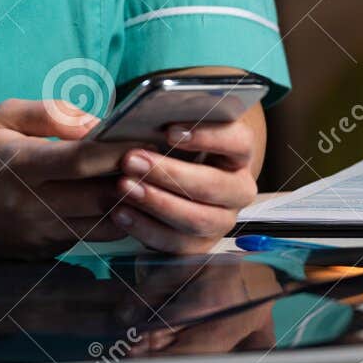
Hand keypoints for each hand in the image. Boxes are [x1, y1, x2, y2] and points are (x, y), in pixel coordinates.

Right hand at [0, 97, 136, 258]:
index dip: (119, 150)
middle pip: (102, 197)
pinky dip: (108, 224)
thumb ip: (48, 114)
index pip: (83, 160)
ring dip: (129, 207)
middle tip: (163, 163)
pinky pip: (86, 241)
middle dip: (136, 180)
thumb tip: (93, 121)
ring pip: (103, 227)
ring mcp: (38, 235)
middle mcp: (34, 205)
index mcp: (23, 165)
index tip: (148, 138)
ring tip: (150, 186)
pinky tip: (121, 206)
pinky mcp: (40, 254)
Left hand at [105, 118, 259, 254]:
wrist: (179, 178)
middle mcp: (238, 189)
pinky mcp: (203, 245)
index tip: (169, 132)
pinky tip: (123, 212)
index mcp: (240, 152)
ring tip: (124, 186)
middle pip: (213, 185)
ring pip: (198, 219)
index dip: (207, 136)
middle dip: (169, 174)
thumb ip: (171, 121)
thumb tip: (147, 117)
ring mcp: (223, 220)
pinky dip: (147, 229)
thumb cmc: (175, 145)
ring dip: (157, 203)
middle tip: (131, 160)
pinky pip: (179, 245)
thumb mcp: (177, 128)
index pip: (238, 141)